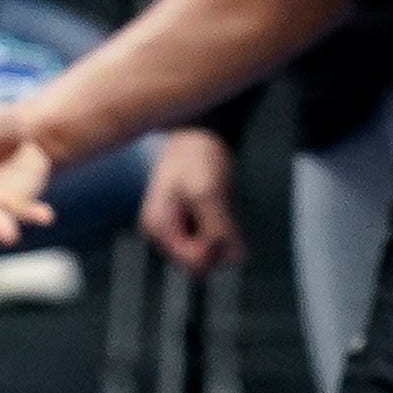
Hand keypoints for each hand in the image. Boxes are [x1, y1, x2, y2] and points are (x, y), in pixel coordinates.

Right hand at [140, 129, 242, 273]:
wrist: (194, 130)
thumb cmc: (194, 155)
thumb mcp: (208, 193)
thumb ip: (218, 228)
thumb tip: (233, 259)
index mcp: (159, 227)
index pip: (192, 262)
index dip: (214, 249)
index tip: (225, 227)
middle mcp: (163, 233)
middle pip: (198, 260)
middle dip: (217, 242)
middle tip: (224, 211)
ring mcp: (174, 228)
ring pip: (205, 250)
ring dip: (220, 233)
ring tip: (219, 203)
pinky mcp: (185, 222)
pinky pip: (207, 237)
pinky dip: (218, 226)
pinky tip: (218, 206)